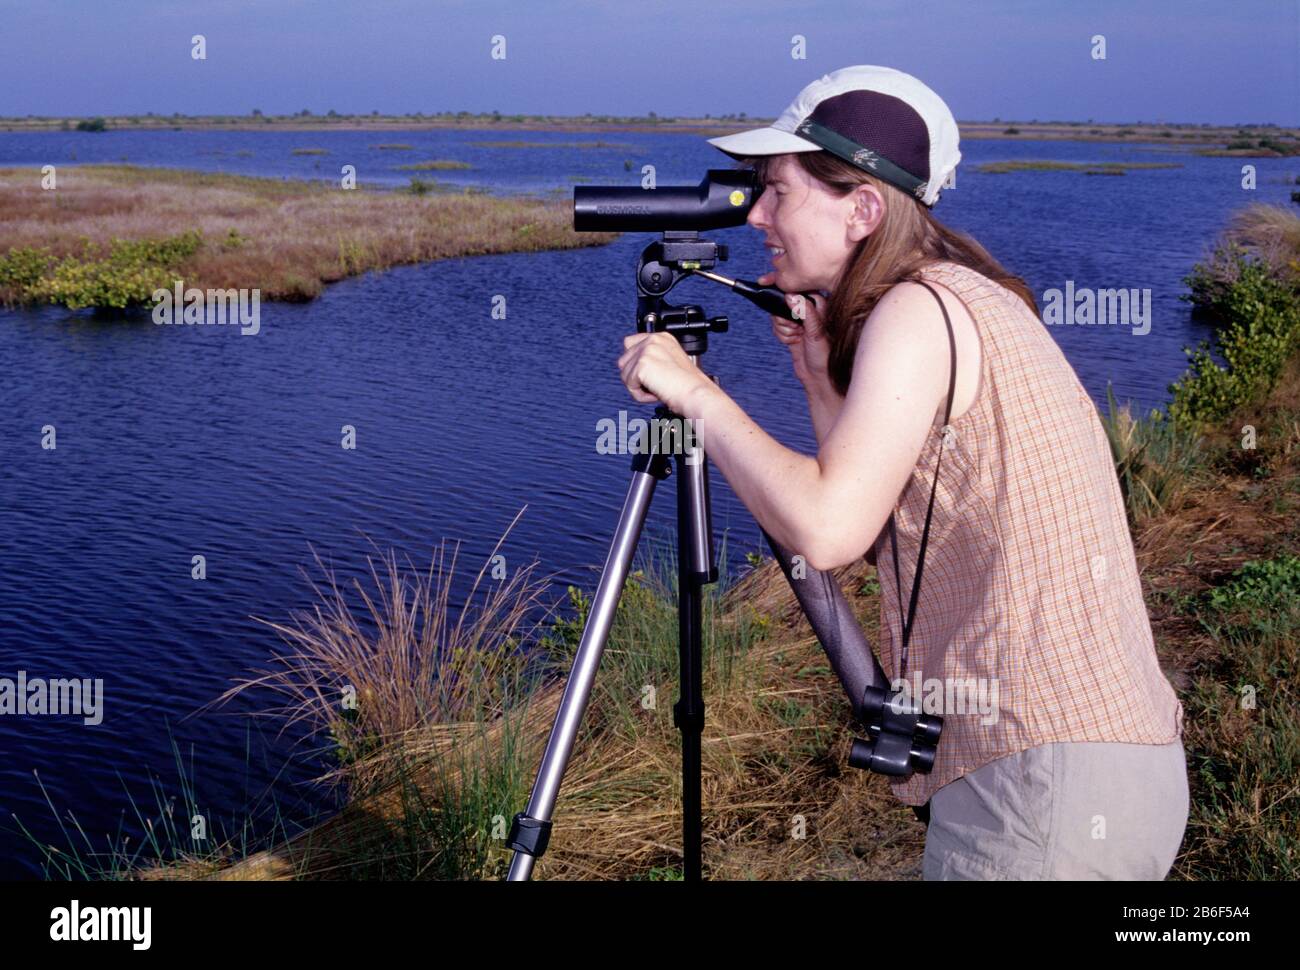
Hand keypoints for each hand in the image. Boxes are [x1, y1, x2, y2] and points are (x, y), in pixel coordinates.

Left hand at [617, 331, 713, 413]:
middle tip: (652, 385)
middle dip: (634, 376)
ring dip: (638, 387)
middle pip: (624, 360)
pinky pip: (629, 384)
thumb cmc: (688, 384)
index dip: (634, 362)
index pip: (630, 343)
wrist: (694, 392)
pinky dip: (640, 395)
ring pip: (624, 373)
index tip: (645, 374)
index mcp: (661, 337)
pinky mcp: (642, 364)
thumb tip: (634, 366)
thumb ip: (652, 358)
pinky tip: (655, 394)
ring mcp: (646, 350)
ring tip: (656, 390)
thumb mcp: (670, 362)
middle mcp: (653, 340)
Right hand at [759, 272, 831, 387]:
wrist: (819, 377)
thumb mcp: (815, 331)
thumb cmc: (825, 356)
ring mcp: (799, 321)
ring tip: (796, 338)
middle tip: (794, 328)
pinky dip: (782, 336)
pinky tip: (793, 342)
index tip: (773, 289)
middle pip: (784, 302)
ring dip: (783, 329)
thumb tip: (791, 296)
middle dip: (784, 318)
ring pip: (778, 316)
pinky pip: (778, 327)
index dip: (785, 291)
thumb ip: (805, 312)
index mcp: (820, 306)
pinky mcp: (792, 331)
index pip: (799, 290)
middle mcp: (810, 311)